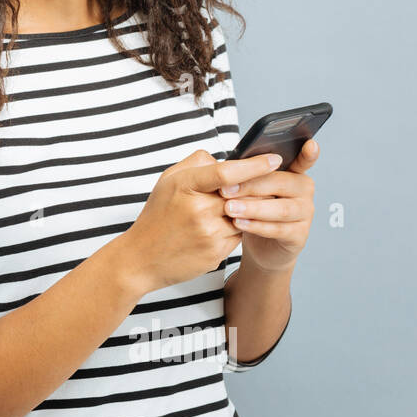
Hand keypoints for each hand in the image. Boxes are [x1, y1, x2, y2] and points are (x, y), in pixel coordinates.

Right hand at [118, 149, 283, 292]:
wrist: (141, 258)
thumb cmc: (157, 215)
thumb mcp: (167, 181)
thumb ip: (196, 164)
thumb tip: (225, 159)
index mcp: (185, 186)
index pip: (228, 172)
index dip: (255, 164)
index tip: (274, 159)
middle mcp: (198, 210)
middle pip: (244, 194)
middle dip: (256, 189)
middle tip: (266, 184)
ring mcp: (208, 233)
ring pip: (246, 215)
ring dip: (246, 211)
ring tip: (229, 209)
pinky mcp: (216, 253)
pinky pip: (239, 235)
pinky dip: (236, 228)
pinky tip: (220, 228)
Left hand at [218, 139, 318, 272]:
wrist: (259, 245)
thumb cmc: (253, 208)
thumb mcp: (246, 188)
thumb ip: (242, 174)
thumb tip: (219, 162)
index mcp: (293, 172)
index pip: (303, 160)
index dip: (308, 154)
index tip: (310, 144)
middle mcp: (303, 190)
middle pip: (281, 183)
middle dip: (251, 186)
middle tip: (225, 190)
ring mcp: (305, 213)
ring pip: (281, 208)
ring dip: (253, 208)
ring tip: (229, 209)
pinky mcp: (300, 234)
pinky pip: (279, 229)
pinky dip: (257, 226)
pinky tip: (240, 224)